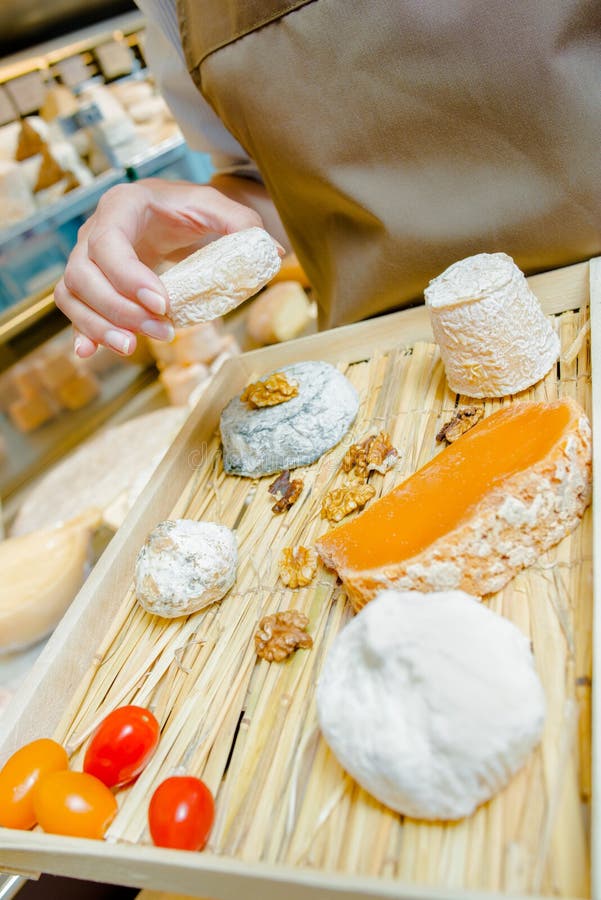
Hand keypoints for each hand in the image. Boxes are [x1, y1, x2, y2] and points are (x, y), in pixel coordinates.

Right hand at [55, 178, 265, 356]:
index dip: (129, 277)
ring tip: (132, 347)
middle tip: (162, 331)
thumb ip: (242, 224)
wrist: (168, 212)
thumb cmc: (188, 209)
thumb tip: (273, 253)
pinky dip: (81, 332)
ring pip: (71, 294)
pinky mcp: (89, 285)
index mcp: (122, 207)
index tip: (161, 304)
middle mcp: (94, 231)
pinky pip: (73, 308)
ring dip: (98, 325)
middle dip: (119, 309)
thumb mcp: (215, 206)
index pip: (109, 243)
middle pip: (83, 274)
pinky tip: (88, 354)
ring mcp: (86, 259)